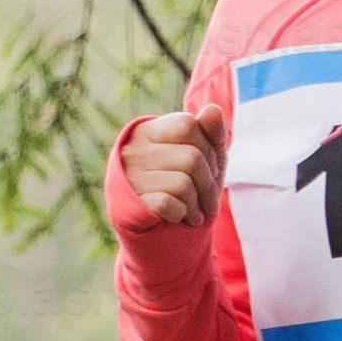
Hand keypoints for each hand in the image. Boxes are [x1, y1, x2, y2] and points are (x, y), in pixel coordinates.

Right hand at [113, 103, 229, 231]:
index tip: (211, 169)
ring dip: (197, 203)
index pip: (187, 125)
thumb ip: (211, 134)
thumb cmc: (184, 187)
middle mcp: (133, 150)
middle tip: (209, 200)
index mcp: (148, 131)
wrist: (158, 231)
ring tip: (196, 212)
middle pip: (191, 158)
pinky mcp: (129, 204)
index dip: (208, 148)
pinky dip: (182, 214)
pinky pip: (170, 203)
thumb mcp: (205, 158)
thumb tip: (212, 109)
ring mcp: (129, 177)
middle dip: (209, 184)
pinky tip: (180, 217)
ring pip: (183, 183)